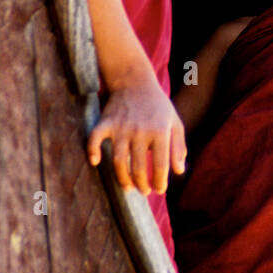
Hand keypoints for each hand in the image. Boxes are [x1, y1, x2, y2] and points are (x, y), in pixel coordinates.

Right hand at [87, 72, 186, 195]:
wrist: (135, 81)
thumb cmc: (158, 106)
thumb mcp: (175, 123)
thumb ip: (178, 147)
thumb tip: (179, 171)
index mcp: (160, 131)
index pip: (160, 164)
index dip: (160, 181)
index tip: (159, 189)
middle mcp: (141, 131)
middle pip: (139, 167)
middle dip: (141, 184)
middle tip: (144, 191)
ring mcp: (121, 127)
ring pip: (119, 161)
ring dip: (122, 179)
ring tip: (128, 187)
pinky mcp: (106, 123)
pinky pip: (95, 139)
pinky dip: (93, 151)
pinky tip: (96, 162)